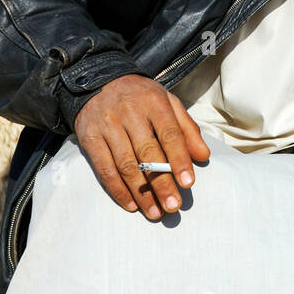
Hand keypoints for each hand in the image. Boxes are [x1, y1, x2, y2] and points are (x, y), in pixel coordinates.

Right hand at [73, 74, 210, 218]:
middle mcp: (130, 113)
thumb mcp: (167, 102)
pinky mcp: (89, 138)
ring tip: (155, 212)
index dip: (179, 159)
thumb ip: (187, 128)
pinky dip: (117, 190)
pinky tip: (131, 205)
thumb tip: (204, 156)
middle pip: (148, 153)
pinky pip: (104, 169)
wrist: (98, 81)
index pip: (169, 133)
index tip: (188, 183)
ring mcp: (107, 125)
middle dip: (161, 183)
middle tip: (173, 206)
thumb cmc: (140, 97)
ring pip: (126, 165)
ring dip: (141, 193)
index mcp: (154, 102)